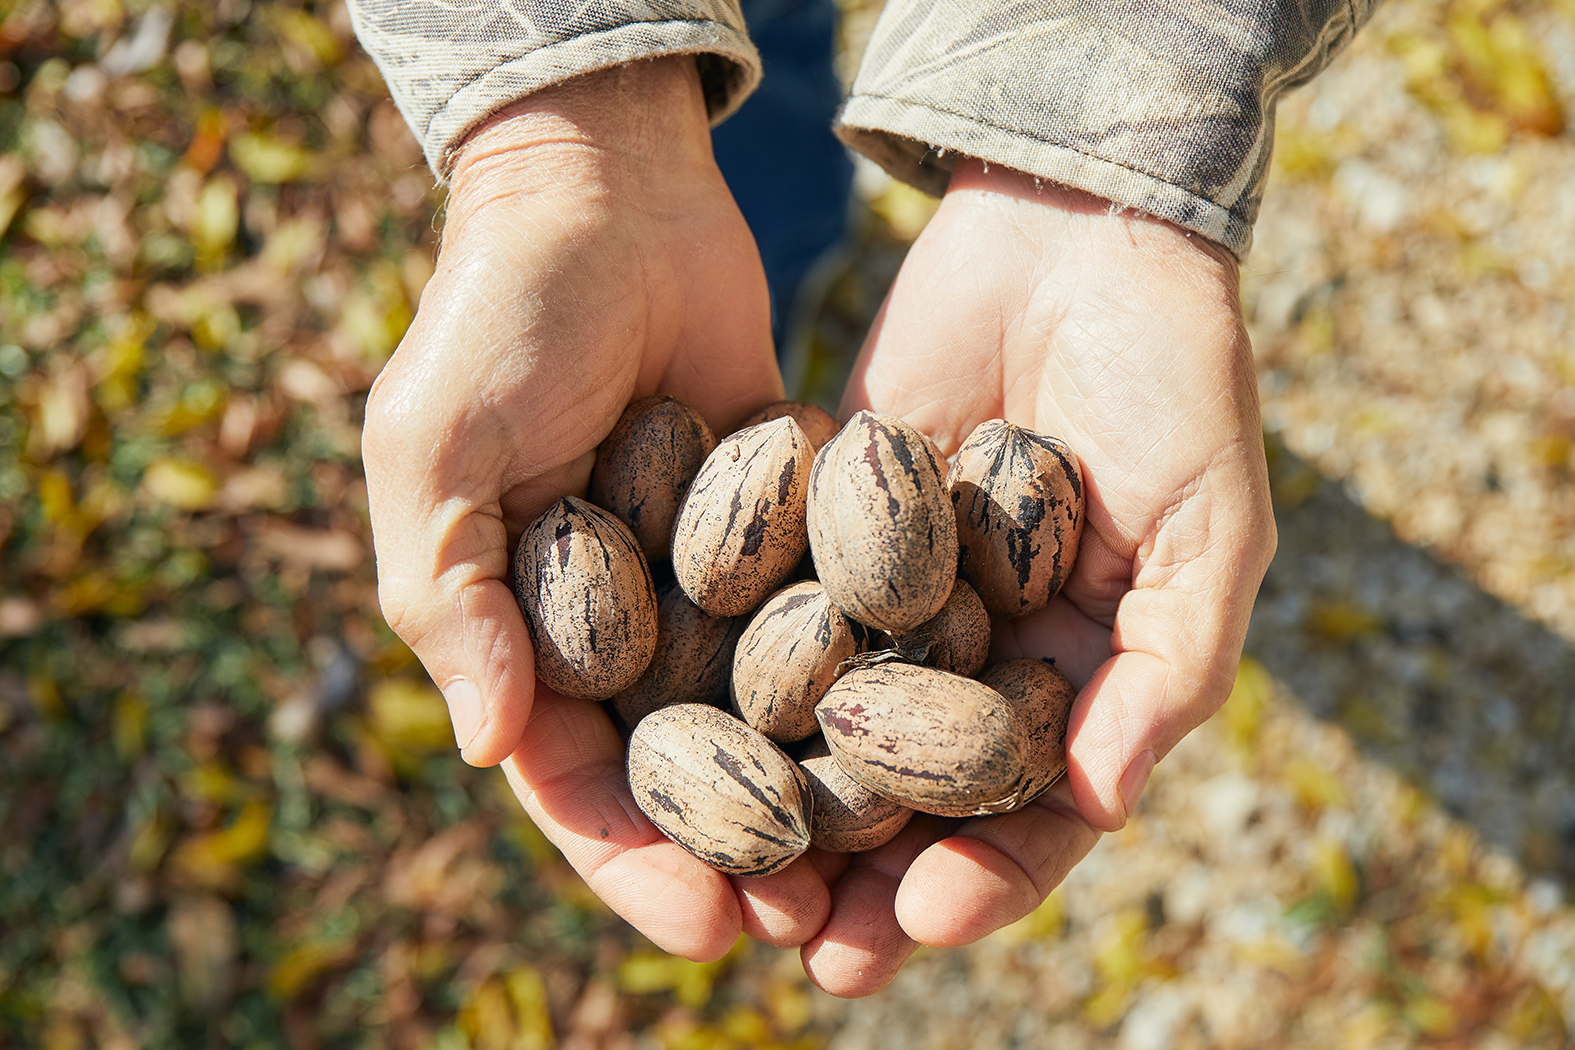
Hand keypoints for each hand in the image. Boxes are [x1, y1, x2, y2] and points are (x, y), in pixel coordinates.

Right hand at [363, 58, 833, 959]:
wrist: (606, 193)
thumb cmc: (495, 317)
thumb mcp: (437, 451)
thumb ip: (446, 596)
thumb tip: (486, 744)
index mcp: (524, 634)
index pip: (572, 778)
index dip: (628, 858)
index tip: (700, 924)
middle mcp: (625, 627)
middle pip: (685, 767)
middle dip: (740, 849)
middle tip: (809, 924)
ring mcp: (713, 581)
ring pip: (770, 710)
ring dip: (820, 786)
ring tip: (885, 861)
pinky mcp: (793, 524)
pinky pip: (832, 611)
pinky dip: (871, 671)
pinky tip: (937, 727)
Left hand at [802, 160, 1276, 994]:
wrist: (1069, 229)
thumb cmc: (1172, 374)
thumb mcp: (1207, 519)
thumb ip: (1170, 663)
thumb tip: (1103, 803)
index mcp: (1083, 676)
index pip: (1035, 808)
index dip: (988, 876)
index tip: (924, 921)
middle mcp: (984, 655)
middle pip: (921, 795)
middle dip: (870, 876)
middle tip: (808, 947)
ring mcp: (899, 599)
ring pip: (835, 728)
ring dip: (789, 808)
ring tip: (732, 877)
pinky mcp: (824, 534)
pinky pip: (777, 619)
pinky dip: (736, 679)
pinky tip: (680, 730)